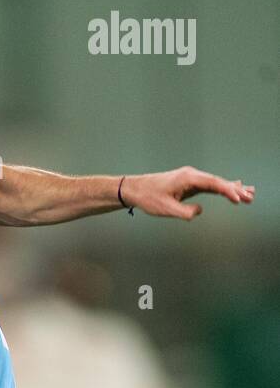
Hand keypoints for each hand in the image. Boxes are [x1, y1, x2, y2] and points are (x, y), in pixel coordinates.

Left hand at [123, 167, 253, 220]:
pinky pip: (210, 186)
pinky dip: (222, 188)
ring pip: (216, 183)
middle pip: (218, 182)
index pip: (212, 183)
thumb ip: (184, 212)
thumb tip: (199, 211)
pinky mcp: (190, 184)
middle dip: (235, 190)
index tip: (237, 199)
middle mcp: (192, 175)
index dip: (227, 190)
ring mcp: (192, 178)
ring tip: (249, 195)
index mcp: (187, 178)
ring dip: (232, 189)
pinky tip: (235, 188)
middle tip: (250, 198)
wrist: (137, 189)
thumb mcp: (166, 209)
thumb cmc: (149, 198)